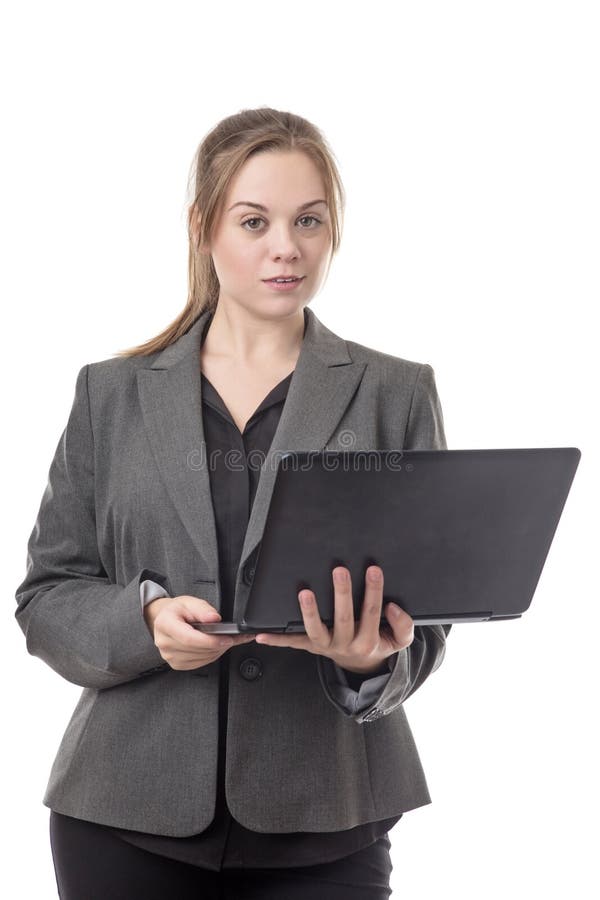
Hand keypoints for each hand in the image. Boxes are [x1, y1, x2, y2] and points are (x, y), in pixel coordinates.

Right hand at [145, 595, 254, 670]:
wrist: (165, 618)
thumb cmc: (177, 610)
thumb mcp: (190, 602)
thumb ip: (203, 609)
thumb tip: (214, 618)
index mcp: (165, 624)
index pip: (189, 638)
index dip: (210, 641)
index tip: (227, 639)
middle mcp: (165, 642)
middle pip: (197, 650)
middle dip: (218, 645)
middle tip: (233, 637)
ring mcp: (170, 656)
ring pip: (201, 658)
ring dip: (218, 651)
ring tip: (226, 640)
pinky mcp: (177, 664)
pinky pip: (200, 663)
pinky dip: (212, 656)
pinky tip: (217, 647)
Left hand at [255, 566, 413, 673]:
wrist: (361, 665)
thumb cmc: (378, 643)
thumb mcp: (399, 640)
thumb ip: (403, 625)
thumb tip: (392, 607)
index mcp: (369, 641)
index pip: (371, 612)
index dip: (373, 590)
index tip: (374, 569)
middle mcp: (345, 644)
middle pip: (343, 618)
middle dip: (341, 593)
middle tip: (340, 570)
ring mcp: (325, 646)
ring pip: (315, 630)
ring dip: (309, 611)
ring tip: (305, 593)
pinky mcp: (310, 646)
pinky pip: (292, 643)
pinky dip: (276, 639)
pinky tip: (261, 634)